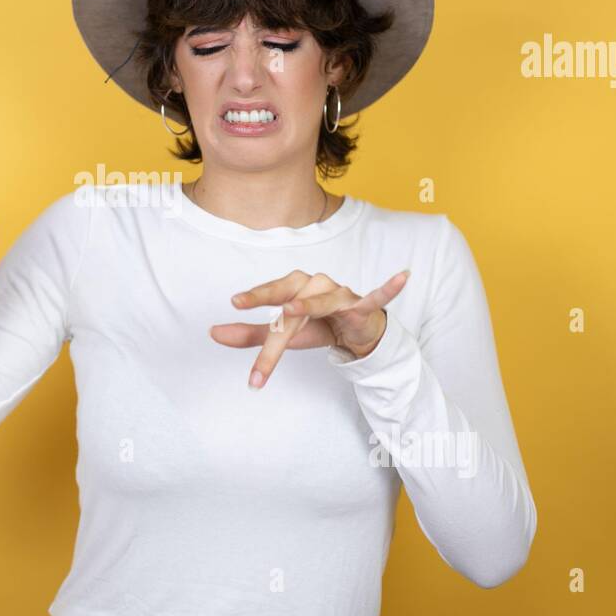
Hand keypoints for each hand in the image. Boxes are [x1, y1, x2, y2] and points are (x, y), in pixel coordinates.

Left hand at [211, 269, 410, 388]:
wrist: (356, 332)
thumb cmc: (318, 327)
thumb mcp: (283, 334)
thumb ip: (249, 335)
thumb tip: (211, 333)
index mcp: (294, 287)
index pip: (271, 298)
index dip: (254, 300)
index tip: (233, 304)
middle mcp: (315, 284)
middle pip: (292, 308)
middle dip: (276, 333)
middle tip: (260, 340)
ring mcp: (340, 293)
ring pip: (321, 305)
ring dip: (309, 309)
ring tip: (291, 313)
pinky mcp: (363, 306)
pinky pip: (377, 296)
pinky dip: (389, 287)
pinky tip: (403, 275)